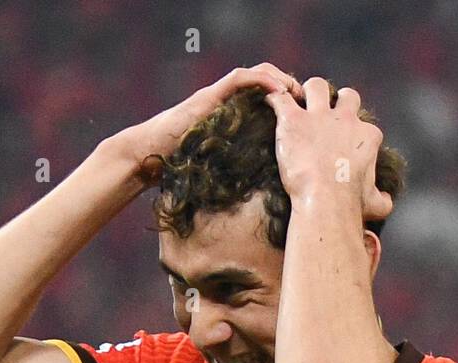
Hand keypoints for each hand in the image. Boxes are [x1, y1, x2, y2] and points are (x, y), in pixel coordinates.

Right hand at [104, 64, 303, 183]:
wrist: (148, 157)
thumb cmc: (178, 167)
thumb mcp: (219, 167)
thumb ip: (238, 168)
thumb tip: (262, 194)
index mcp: (231, 114)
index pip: (265, 97)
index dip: (287, 99)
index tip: (307, 112)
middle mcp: (226, 100)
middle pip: (265, 80)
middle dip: (289, 86)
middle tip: (309, 100)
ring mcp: (217, 95)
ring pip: (256, 73)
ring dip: (280, 79)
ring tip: (297, 91)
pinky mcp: (209, 96)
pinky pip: (240, 79)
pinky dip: (261, 80)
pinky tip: (279, 90)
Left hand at [265, 77, 393, 221]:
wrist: (324, 200)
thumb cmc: (349, 203)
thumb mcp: (373, 204)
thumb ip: (383, 200)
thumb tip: (387, 201)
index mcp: (367, 137)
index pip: (366, 126)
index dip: (356, 133)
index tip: (346, 144)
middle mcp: (346, 120)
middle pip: (347, 95)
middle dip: (338, 100)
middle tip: (325, 115)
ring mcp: (319, 117)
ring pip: (316, 86)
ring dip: (308, 92)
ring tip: (299, 103)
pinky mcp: (293, 120)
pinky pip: (281, 97)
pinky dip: (275, 98)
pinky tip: (270, 104)